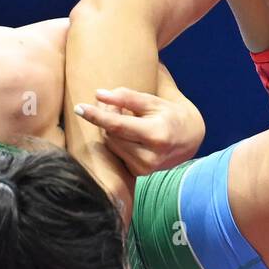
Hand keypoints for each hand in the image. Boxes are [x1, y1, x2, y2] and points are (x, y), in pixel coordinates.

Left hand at [74, 87, 203, 175]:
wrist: (190, 138)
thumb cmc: (169, 114)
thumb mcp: (152, 101)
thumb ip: (126, 97)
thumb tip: (98, 95)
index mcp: (156, 135)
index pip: (118, 125)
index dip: (97, 116)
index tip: (79, 107)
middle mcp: (150, 156)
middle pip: (112, 134)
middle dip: (108, 117)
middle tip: (118, 106)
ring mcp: (145, 168)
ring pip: (112, 144)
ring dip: (112, 130)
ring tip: (129, 120)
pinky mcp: (140, 173)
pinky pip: (117, 153)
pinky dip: (118, 141)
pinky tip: (131, 136)